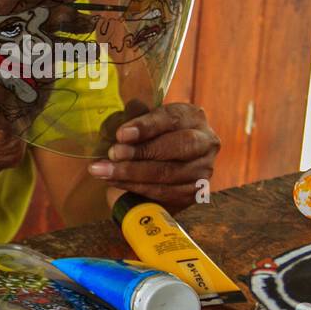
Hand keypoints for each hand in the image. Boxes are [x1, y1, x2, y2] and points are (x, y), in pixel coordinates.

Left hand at [87, 103, 219, 211]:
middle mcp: (206, 142)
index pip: (171, 119)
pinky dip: (136, 188)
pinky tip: (116, 182)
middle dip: (140, 153)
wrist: (166, 162)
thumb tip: (124, 121)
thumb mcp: (146, 121)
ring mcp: (203, 169)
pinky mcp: (195, 192)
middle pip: (176, 147)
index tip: (121, 134)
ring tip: (104, 171)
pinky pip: (164, 192)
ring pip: (168, 174)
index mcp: (193, 117)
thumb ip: (136, 118)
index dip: (145, 127)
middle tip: (112, 154)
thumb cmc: (152, 136)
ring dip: (132, 174)